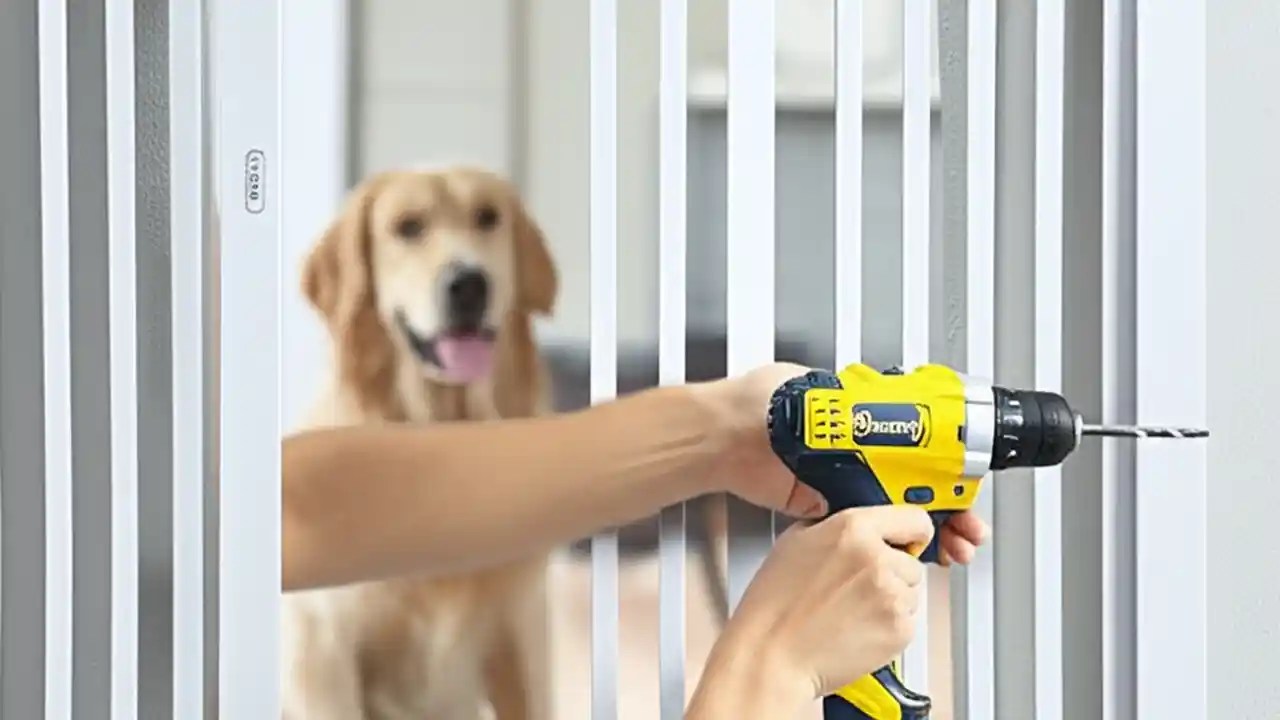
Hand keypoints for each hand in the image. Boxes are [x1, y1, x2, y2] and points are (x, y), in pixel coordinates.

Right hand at [693, 506, 934, 713]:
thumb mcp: (795, 541)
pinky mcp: (900, 630)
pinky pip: (909, 624)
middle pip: (912, 563)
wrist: (772, 654)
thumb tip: (859, 529)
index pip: (914, 520)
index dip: (912, 533)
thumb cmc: (776, 605)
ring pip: (911, 594)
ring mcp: (892, 596)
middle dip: (893, 574)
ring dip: (891, 602)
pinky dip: (889, 628)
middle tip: (858, 590)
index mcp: (853, 529)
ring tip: (852, 612)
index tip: (908, 543)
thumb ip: (835, 527)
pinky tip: (857, 629)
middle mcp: (878, 559)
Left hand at [700, 362, 989, 564]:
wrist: (724, 436)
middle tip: (971, 527)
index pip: (918, 447)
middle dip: (952, 509)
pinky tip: (923, 551)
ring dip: (934, 531)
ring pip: (900, 514)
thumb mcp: (816, 383)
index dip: (948, 470)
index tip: (968, 485)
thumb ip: (851, 392)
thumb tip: (883, 387)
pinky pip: (869, 530)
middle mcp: (855, 456)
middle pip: (918, 487)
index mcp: (860, 422)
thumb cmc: (758, 402)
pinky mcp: (825, 511)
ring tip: (957, 544)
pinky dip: (898, 543)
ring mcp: (842, 485)